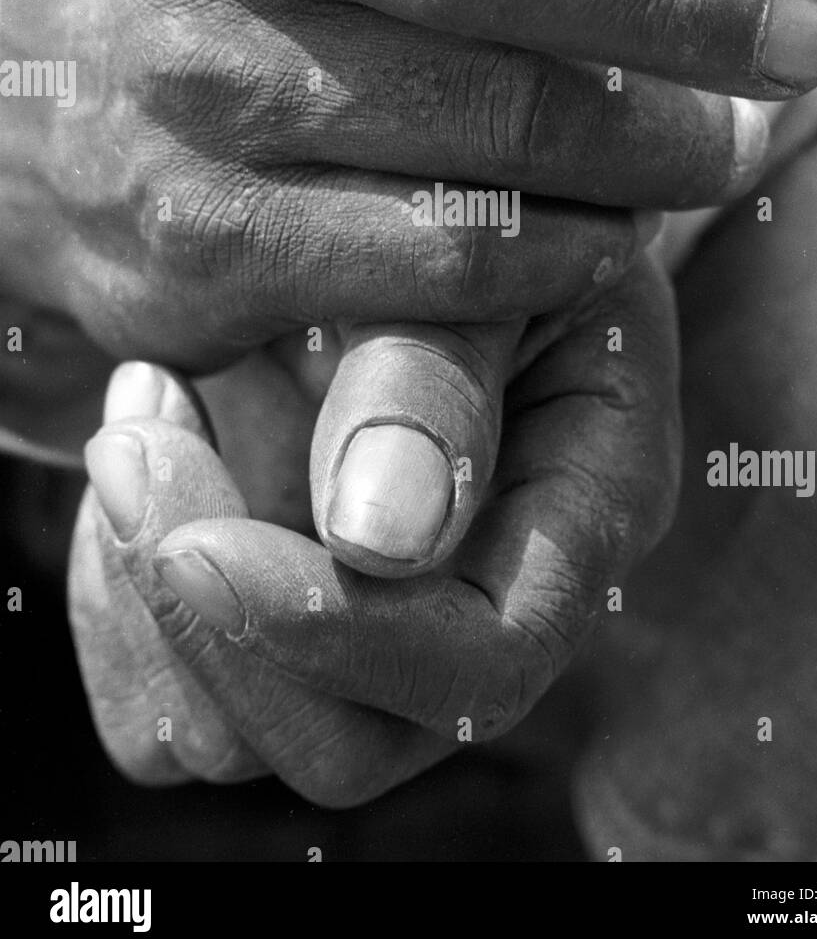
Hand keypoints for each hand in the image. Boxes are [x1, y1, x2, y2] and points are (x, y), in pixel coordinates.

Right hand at [1, 0, 816, 371]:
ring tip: (724, 149)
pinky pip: (439, 251)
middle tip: (805, 40)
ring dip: (644, 144)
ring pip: (479, 115)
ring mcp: (196, 81)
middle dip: (682, 0)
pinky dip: (560, 250)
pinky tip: (613, 240)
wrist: (50, 104)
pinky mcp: (205, 233)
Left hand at [70, 252, 678, 803]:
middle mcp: (484, 603)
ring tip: (142, 408)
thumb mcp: (475, 249)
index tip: (200, 541)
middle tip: (136, 441)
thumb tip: (379, 538)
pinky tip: (145, 448)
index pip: (484, 660)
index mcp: (578, 516)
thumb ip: (435, 379)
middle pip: (349, 744)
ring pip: (239, 735)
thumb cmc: (477, 201)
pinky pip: (167, 697)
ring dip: (148, 592)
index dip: (341, 629)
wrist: (418, 194)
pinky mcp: (281, 616)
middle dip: (216, 626)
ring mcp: (376, 622)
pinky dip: (117, 598)